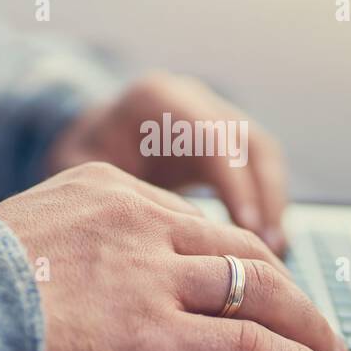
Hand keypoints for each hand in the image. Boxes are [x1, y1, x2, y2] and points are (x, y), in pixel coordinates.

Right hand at [0, 162, 347, 350]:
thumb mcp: (24, 240)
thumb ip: (73, 250)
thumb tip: (89, 289)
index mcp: (107, 192)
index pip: (195, 225)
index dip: (234, 262)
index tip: (254, 287)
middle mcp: (139, 223)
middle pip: (239, 249)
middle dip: (285, 289)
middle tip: (311, 320)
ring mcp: (153, 275)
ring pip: (258, 290)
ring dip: (306, 325)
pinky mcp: (159, 332)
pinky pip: (251, 344)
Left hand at [46, 72, 289, 253]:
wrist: (82, 138)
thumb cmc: (74, 160)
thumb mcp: (77, 171)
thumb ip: (109, 196)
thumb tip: (150, 240)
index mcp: (156, 99)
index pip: (212, 138)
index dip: (235, 185)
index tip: (247, 231)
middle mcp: (192, 98)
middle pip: (249, 140)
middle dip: (266, 195)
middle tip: (270, 248)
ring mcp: (212, 114)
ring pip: (262, 154)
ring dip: (274, 201)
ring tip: (276, 252)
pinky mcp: (224, 138)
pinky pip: (257, 168)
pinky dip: (265, 204)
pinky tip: (264, 245)